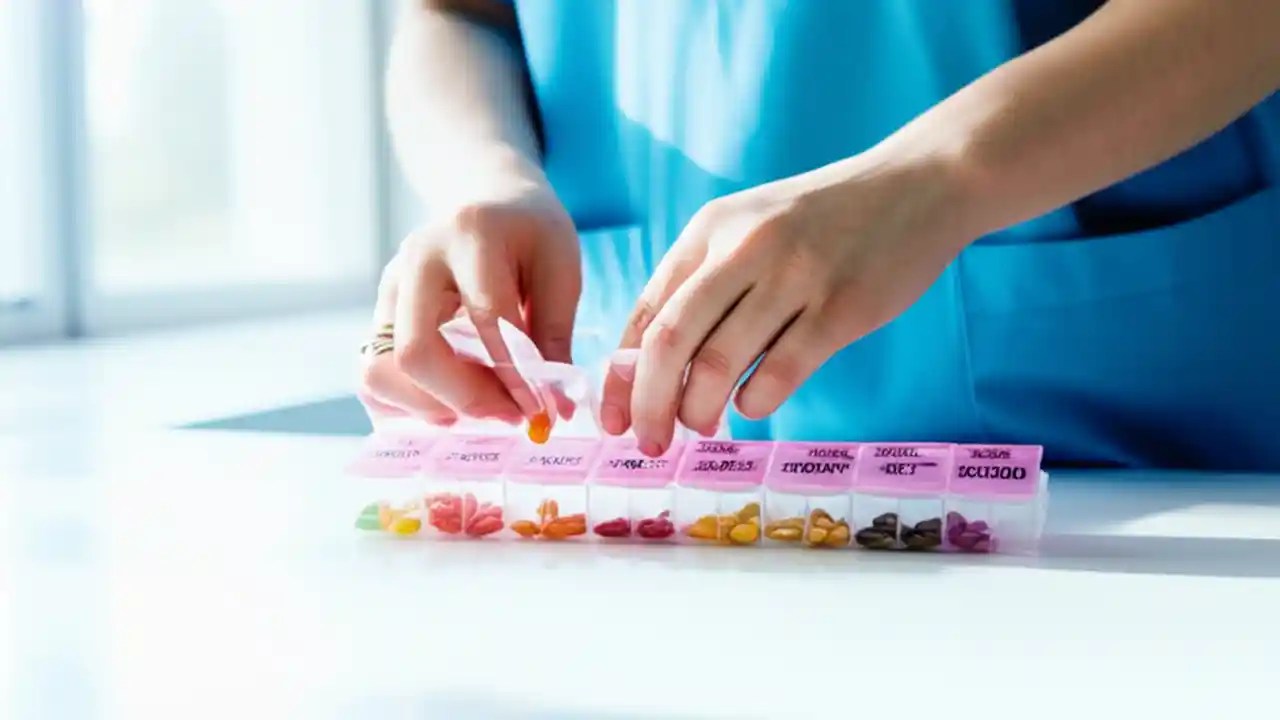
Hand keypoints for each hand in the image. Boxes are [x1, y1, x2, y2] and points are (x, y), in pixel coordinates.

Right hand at [357, 175, 580, 424]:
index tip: (545, 410)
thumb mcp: (560, 264)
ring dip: (433, 408)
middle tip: (511, 415)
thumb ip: (556, 332)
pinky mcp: (379, 316)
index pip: (487, 318)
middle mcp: (414, 261)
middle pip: (416, 352)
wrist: (482, 197)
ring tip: (483, 408)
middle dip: (467, 399)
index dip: (516, 374)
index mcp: (469, 234)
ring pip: (381, 372)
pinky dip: (409, 406)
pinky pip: (374, 379)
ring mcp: (387, 290)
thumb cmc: (528, 231)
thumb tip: (554, 406)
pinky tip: (453, 405)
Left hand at [600, 152, 969, 454]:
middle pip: (669, 343)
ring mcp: (793, 277)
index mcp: (709, 229)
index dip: (621, 376)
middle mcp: (743, 248)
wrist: (916, 186)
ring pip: (719, 365)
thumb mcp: (747, 230)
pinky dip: (755, 402)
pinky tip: (752, 404)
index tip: (612, 420)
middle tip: (650, 442)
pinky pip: (779, 373)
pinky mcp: (841, 309)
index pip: (645, 312)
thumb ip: (700, 287)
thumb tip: (645, 370)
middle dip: (648, 405)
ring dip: (699, 411)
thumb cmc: (820, 222)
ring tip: (701, 426)